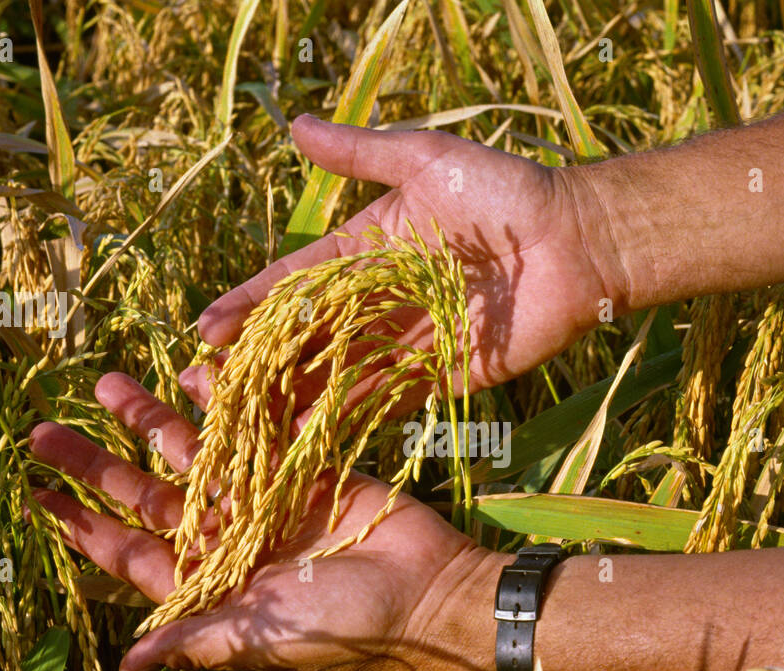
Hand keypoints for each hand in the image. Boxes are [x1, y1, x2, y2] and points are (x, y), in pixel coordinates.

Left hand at [27, 372, 498, 670]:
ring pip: (193, 456)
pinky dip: (225, 403)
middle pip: (147, 497)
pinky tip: (192, 372)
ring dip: (151, 421)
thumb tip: (124, 667)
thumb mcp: (263, 635)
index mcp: (209, 587)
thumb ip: (195, 638)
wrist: (427, 592)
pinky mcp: (302, 471)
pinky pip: (253, 431)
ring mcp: (262, 503)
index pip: (128, 551)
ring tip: (108, 382)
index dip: (81, 524)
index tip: (34, 494)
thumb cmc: (343, 626)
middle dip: (99, 465)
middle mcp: (227, 543)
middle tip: (46, 430)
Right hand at [181, 114, 625, 415]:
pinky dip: (346, 417)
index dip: (252, 304)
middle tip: (206, 384)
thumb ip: (361, 153)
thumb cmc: (506, 191)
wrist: (577, 240)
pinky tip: (302, 435)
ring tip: (242, 419)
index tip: (207, 327)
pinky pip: (386, 400)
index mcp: (370, 248)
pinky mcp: (443, 376)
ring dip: (290, 397)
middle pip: (308, 336)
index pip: (297, 281)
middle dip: (258, 361)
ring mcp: (409, 341)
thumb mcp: (426, 159)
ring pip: (337, 373)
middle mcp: (382, 299)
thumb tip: (294, 124)